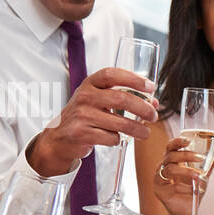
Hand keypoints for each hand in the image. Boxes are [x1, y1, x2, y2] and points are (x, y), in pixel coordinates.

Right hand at [26, 67, 159, 177]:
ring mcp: (82, 115)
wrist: (59, 138)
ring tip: (145, 133)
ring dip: (138, 129)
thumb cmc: (85, 116)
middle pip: (121, 99)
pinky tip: (116, 138)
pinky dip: (118, 140)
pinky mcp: (82, 133)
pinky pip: (111, 137)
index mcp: (89, 84)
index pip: (112, 74)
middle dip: (143, 108)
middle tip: (153, 116)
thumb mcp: (98, 100)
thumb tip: (153, 103)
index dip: (134, 79)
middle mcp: (85, 97)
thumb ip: (123, 97)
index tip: (151, 87)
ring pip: (120, 123)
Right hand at [153, 138, 213, 214]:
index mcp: (173, 160)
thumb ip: (211, 161)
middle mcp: (164, 167)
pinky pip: (167, 183)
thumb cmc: (193, 191)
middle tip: (200, 158)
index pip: (172, 146)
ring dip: (185, 171)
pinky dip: (181, 185)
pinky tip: (191, 188)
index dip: (178, 141)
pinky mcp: (158, 188)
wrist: (188, 211)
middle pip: (170, 155)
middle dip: (185, 155)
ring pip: (169, 168)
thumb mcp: (204, 174)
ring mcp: (159, 177)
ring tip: (198, 176)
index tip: (188, 140)